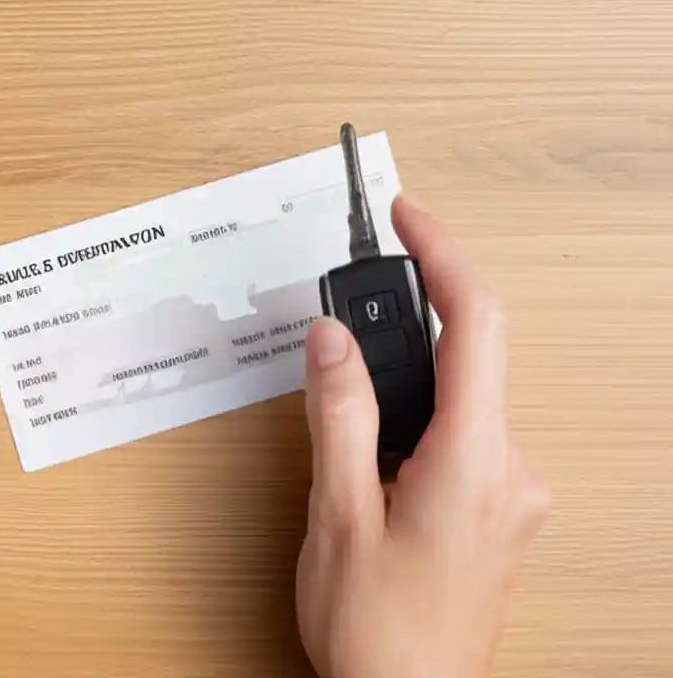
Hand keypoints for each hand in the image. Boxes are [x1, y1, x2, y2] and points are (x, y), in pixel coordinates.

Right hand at [297, 198, 549, 677]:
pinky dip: (418, 423)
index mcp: (473, 464)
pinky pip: (465, 436)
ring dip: (404, 388)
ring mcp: (512, 493)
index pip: (476, 326)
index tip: (409, 215)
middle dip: (404, 331)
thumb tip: (333, 336)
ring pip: (462, 400)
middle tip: (343, 319)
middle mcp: (510, 472)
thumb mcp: (337, 514)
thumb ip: (338, 413)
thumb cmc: (377, 631)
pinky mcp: (500, 510)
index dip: (444, 254)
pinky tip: (373, 462)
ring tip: (346, 430)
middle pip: (468, 358)